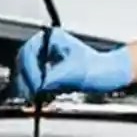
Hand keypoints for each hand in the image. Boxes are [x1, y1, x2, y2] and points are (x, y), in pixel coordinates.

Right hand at [14, 28, 132, 96]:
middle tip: (27, 93)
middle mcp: (48, 46)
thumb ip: (53, 77)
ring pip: (28, 71)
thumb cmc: (100, 67)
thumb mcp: (75, 72)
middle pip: (25, 61)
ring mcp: (48, 59)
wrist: (111, 75)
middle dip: (26, 78)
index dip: (28, 69)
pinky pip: (35, 80)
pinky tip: (37, 97)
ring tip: (31, 97)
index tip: (32, 84)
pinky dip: (34, 89)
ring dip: (28, 85)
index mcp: (53, 38)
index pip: (29, 52)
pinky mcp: (50, 71)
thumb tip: (38, 84)